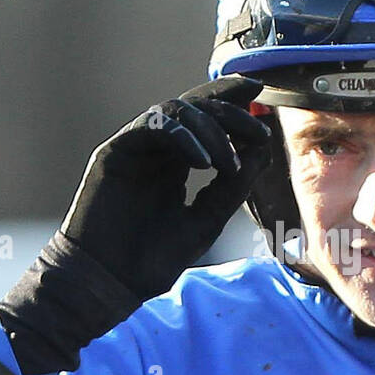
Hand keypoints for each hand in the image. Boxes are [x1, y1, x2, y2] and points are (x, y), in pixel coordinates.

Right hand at [60, 76, 272, 299]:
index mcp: (177, 162)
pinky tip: (204, 164)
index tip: (261, 91)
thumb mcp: (207, 219)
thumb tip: (264, 150)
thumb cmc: (154, 259)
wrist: (110, 283)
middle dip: (230, 110)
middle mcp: (156, 149)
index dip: (231, 98)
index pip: (206, 119)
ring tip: (231, 164)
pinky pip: (151, 126)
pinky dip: (182, 137)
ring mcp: (134, 148)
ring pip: (176, 111)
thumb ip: (233, 186)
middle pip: (194, 106)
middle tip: (258, 130)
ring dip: (211, 130)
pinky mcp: (114, 152)